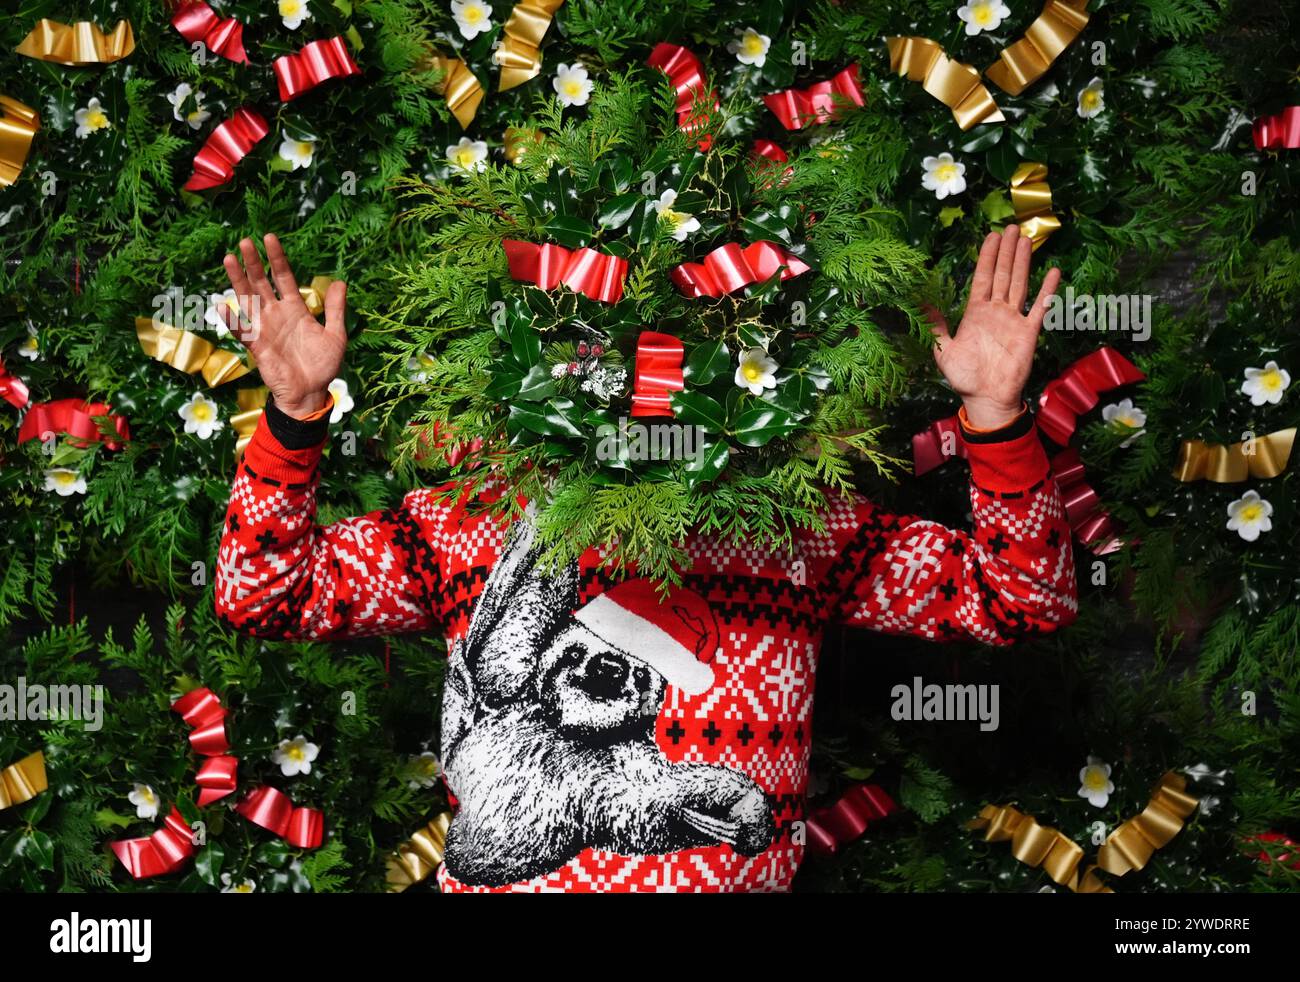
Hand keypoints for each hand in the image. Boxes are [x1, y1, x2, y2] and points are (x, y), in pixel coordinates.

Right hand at [221, 234, 346, 418]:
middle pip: (261, 283)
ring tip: (229, 259)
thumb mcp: (336, 335)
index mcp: (295, 309)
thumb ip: (336, 309)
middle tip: (244, 241)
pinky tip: (223, 307)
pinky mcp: (258, 347)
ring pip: (247, 300)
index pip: (284, 277)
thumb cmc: (322, 366)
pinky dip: (233, 321)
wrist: (311, 393)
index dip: (277, 258)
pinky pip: (243, 332)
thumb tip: (341, 282)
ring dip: (238, 280)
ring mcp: (265, 329)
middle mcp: (276, 314)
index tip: (269, 237)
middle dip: (254, 262)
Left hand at [926, 224, 1060, 429]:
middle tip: (1012, 227)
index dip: (986, 257)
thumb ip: (935, 326)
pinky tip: (1054, 272)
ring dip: (1023, 262)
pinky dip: (1047, 291)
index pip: (982, 278)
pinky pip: (1040, 308)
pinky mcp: (1029, 333)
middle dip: (1006, 251)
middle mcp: (996, 312)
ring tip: (1027, 240)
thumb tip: (920, 304)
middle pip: (1002, 274)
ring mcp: (1014, 320)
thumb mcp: (943, 350)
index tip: (991, 236)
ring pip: (1019, 284)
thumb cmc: (964, 377)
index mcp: (975, 313)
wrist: (986, 399)